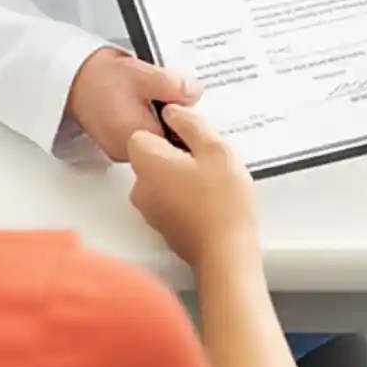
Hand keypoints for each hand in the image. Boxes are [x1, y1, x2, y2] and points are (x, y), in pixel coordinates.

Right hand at [67, 48, 201, 161]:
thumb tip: (194, 95)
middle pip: (166, 144)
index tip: (182, 102)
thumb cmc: (101, 77)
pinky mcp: (116, 145)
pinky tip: (141, 106)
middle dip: (173, 121)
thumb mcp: (142, 74)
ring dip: (159, 122)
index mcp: (136, 137)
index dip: (186, 120)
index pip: (178, 141)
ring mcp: (120, 151)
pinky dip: (145, 123)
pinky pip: (140, 137)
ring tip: (149, 98)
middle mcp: (126, 152)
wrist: (71, 78)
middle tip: (165, 96)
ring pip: (154, 141)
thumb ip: (172, 85)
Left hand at [127, 105, 258, 271]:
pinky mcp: (163, 227)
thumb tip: (174, 112)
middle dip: (177, 154)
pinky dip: (186, 197)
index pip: (141, 133)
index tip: (190, 135)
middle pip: (152, 156)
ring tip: (213, 183)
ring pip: (161, 179)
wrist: (225, 254)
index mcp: (148, 163)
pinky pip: (169, 200)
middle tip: (208, 160)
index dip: (167, 130)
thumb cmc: (222, 204)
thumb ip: (191, 123)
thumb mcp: (215, 149)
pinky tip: (210, 201)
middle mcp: (141, 187)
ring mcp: (150, 210)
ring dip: (182, 176)